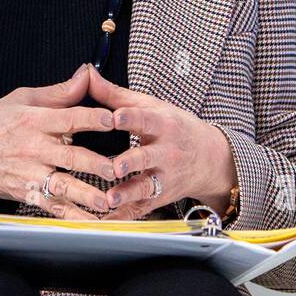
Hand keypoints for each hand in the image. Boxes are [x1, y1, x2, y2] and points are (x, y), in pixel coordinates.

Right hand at [0, 63, 119, 218]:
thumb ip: (59, 92)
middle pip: (71, 156)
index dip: (92, 118)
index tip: (113, 120)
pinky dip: (71, 216)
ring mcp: (31, 174)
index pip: (69, 118)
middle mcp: (35, 149)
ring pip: (64, 186)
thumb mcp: (22, 99)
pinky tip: (90, 222)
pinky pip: (53, 207)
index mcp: (35, 121)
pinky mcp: (28, 193)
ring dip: (86, 195)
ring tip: (106, 202)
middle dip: (95, 164)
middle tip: (117, 168)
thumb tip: (87, 75)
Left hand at [82, 65, 237, 220]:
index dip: (131, 118)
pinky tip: (107, 222)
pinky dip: (124, 217)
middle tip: (116, 166)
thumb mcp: (150, 106)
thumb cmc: (173, 127)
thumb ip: (114, 94)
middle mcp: (165, 152)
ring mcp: (164, 177)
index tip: (115, 117)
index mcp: (162, 125)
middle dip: (132, 161)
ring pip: (145, 187)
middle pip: (147, 157)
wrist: (208, 158)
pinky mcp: (159, 197)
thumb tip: (87, 74)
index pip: (145, 119)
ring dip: (128, 194)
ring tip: (110, 199)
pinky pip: (140, 209)